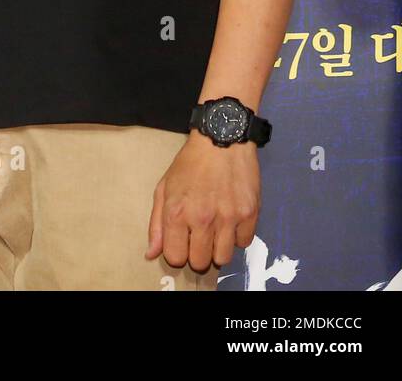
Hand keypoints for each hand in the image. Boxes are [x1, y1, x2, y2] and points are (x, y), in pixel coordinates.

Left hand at [145, 131, 260, 271]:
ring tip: (217, 229)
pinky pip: (244, 243)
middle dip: (198, 254)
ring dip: (218, 248)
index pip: (175, 258)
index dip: (178, 252)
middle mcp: (202, 218)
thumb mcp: (165, 188)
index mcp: (177, 213)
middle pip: (200, 263)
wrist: (222, 138)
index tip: (182, 241)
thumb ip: (157, 224)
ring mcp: (228, 217)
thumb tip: (151, 254)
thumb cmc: (190, 163)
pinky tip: (231, 219)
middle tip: (200, 236)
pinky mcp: (249, 213)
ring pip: (223, 258)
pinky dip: (238, 236)